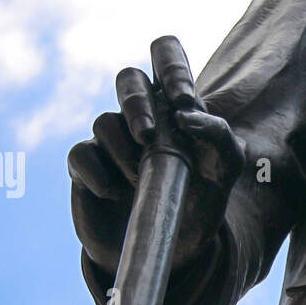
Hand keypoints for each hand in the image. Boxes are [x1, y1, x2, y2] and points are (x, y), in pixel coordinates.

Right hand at [68, 36, 244, 276]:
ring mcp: (110, 140)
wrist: (174, 250)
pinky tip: (114, 193)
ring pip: (104, 122)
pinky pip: (80, 153)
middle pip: (127, 78)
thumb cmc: (201, 200)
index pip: (165, 54)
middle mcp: (140, 115)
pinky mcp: (86, 167)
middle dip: (136, 104)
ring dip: (124, 152)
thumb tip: (185, 115)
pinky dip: (98, 173)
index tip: (183, 100)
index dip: (170, 66)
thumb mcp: (225, 170)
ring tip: (141, 180)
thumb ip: (220, 136)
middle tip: (148, 137)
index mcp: (174, 105)